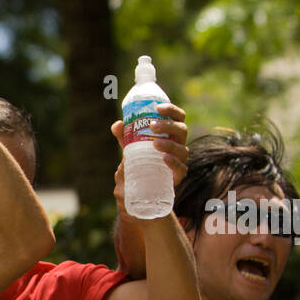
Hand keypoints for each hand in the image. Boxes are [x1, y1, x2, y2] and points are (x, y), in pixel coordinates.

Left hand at [112, 102, 187, 217]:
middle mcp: (179, 145)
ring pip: (182, 149)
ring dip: (170, 144)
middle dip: (168, 126)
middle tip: (152, 125)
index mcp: (172, 134)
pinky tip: (164, 158)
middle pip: (182, 130)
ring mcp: (180, 161)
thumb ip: (125, 138)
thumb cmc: (142, 164)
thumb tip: (117, 125)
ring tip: (155, 144)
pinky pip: (181, 169)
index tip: (158, 107)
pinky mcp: (177, 177)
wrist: (144, 191)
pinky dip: (173, 163)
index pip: (178, 118)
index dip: (172, 110)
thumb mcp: (132, 149)